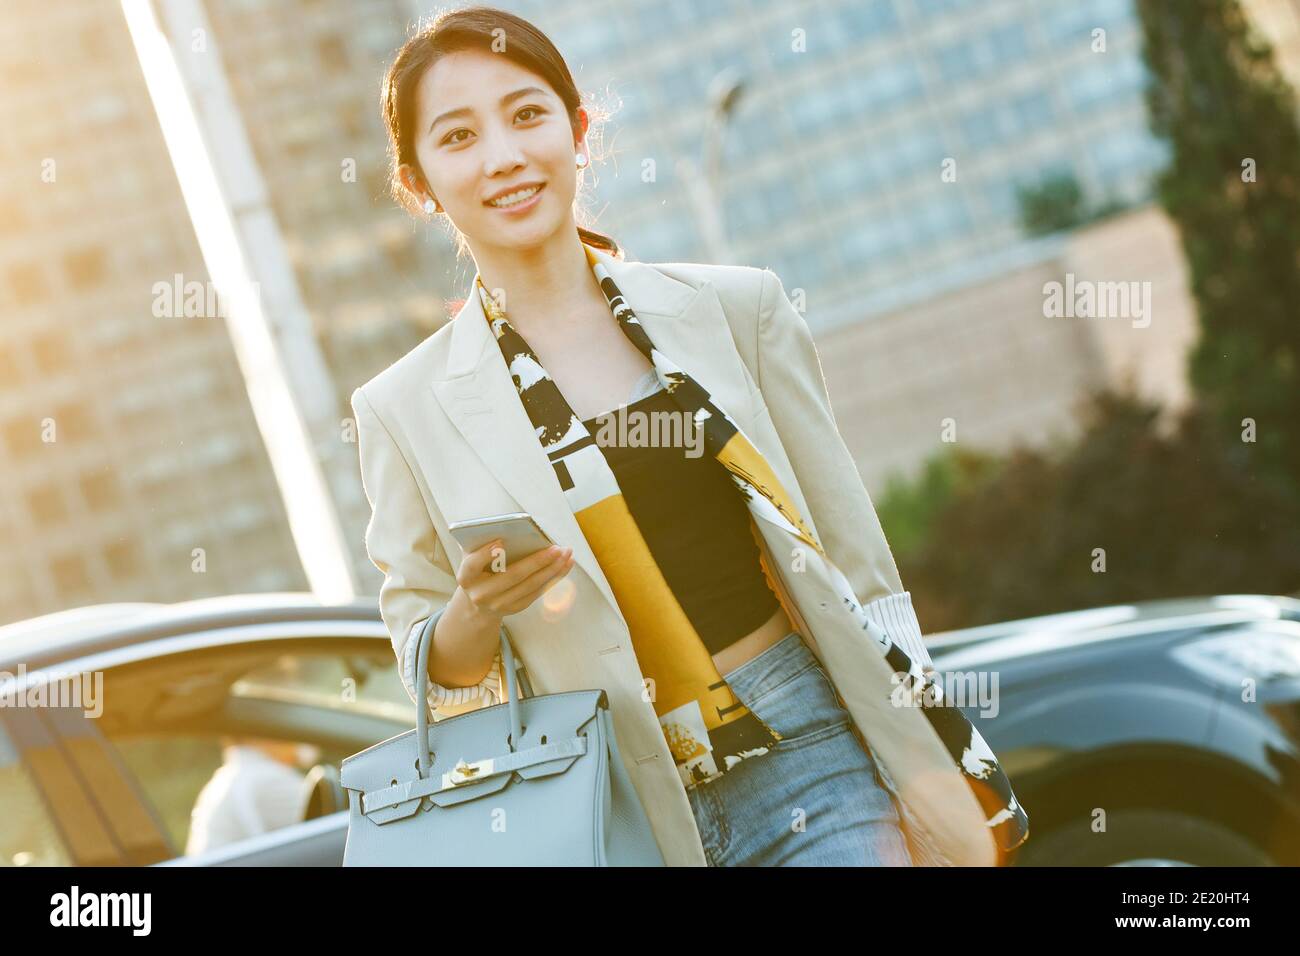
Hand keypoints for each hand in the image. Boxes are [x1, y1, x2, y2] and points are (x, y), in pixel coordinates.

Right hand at [454, 537, 574, 620]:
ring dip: (553, 569)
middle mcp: (481, 594)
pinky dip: (554, 577)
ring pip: (530, 586)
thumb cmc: (479, 570)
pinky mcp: (515, 608)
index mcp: (466, 577)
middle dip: (537, 561)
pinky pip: (538, 592)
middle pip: (512, 576)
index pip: (472, 565)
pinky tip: (565, 564)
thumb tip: (510, 528)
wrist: (477, 604)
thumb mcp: (473, 558)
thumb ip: (483, 544)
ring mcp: (499, 604)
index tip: (500, 542)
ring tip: (567, 554)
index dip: (485, 554)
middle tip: (556, 548)